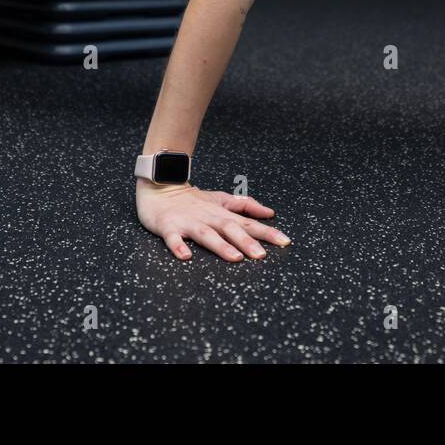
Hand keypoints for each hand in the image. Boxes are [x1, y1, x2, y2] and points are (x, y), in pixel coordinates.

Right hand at [136, 179, 290, 261]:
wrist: (160, 186)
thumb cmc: (191, 198)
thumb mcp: (220, 199)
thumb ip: (245, 205)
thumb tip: (269, 212)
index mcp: (221, 213)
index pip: (248, 223)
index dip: (267, 232)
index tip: (284, 241)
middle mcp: (208, 217)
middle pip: (230, 228)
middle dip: (246, 241)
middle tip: (261, 255)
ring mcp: (188, 222)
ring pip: (206, 234)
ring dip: (221, 245)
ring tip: (235, 258)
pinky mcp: (168, 226)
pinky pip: (173, 238)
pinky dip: (178, 246)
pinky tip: (185, 256)